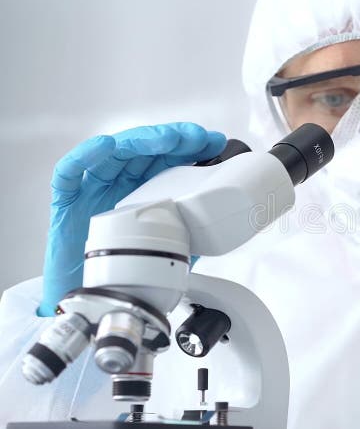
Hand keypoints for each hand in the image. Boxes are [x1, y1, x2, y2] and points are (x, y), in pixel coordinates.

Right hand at [39, 122, 225, 315]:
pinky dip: (87, 155)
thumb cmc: (127, 263)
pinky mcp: (68, 198)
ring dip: (142, 141)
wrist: (96, 291)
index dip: (190, 146)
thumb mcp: (169, 244)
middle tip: (198, 138)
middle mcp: (121, 180)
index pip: (168, 156)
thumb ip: (190, 231)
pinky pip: (71, 171)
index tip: (215, 142)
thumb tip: (221, 225)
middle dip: (174, 139)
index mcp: (146, 185)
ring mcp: (94, 186)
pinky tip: (106, 146)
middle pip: (146, 149)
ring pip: (116, 152)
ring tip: (166, 139)